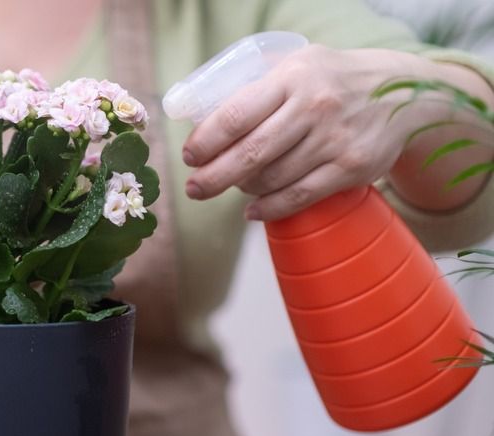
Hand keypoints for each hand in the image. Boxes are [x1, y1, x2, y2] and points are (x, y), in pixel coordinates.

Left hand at [181, 46, 419, 220]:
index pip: (235, 115)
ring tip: (236, 186)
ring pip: (271, 178)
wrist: (404, 92)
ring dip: (244, 188)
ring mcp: (335, 139)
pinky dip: (270, 208)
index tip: (190, 156)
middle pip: (249, 154)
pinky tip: (253, 210)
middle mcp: (313, 107)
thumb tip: (202, 119)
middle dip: (213, 177)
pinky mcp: (352, 167)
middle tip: (195, 188)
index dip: (205, 142)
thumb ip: (256, 87)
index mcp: (292, 78)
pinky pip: (299, 196)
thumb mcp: (298, 65)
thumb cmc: (334, 80)